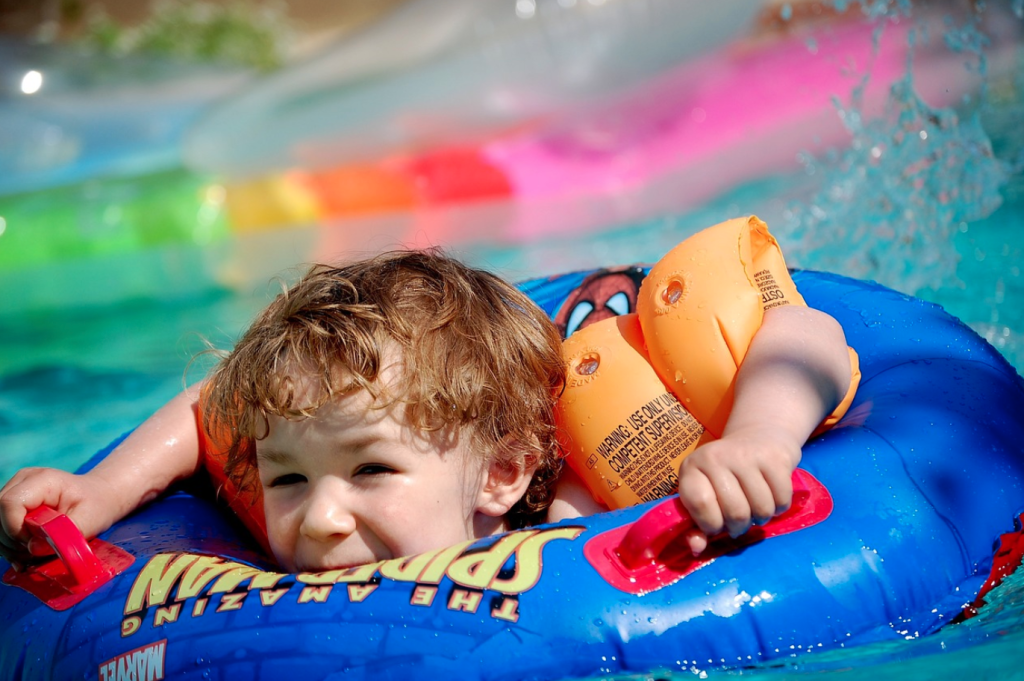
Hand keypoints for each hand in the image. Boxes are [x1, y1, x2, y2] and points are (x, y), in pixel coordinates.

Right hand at [0, 467, 119, 569]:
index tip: (36, 545)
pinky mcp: (11, 507)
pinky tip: (29, 555)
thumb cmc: (96, 505)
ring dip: (11, 548)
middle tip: (37, 555)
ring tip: (36, 555)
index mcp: (42, 480)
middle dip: (13, 542)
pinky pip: (0, 531)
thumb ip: (62, 535)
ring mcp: (13, 493)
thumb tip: (32, 548)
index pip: (9, 503)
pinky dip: (11, 548)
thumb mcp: (89, 520)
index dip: (15, 530)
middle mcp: (21, 482)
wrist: (98, 497)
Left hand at [676, 426, 800, 555]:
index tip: (717, 524)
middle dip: (739, 527)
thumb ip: (696, 525)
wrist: (758, 437)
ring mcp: (746, 454)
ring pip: (761, 509)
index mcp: (692, 467)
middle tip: (740, 521)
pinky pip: (782, 500)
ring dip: (761, 518)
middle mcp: (716, 456)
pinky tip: (771, 497)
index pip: (700, 504)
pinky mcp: (774, 457)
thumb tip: (696, 548)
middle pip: (735, 512)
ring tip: (755, 508)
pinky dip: (779, 508)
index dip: (711, 524)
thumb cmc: (725, 475)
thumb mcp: (704, 493)